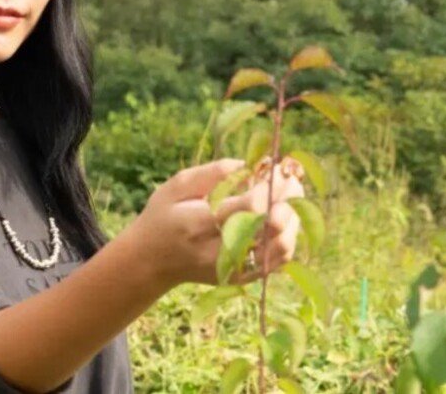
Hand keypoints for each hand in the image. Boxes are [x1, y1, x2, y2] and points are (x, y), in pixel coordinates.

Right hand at [121, 158, 305, 289]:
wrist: (151, 260)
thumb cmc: (164, 215)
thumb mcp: (177, 186)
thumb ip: (213, 173)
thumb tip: (250, 166)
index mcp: (199, 223)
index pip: (250, 206)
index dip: (273, 185)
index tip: (278, 167)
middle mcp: (217, 251)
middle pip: (272, 228)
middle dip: (290, 199)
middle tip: (292, 179)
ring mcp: (231, 269)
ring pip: (281, 247)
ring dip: (294, 219)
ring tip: (289, 198)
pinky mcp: (239, 279)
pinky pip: (277, 262)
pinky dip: (288, 237)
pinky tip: (282, 219)